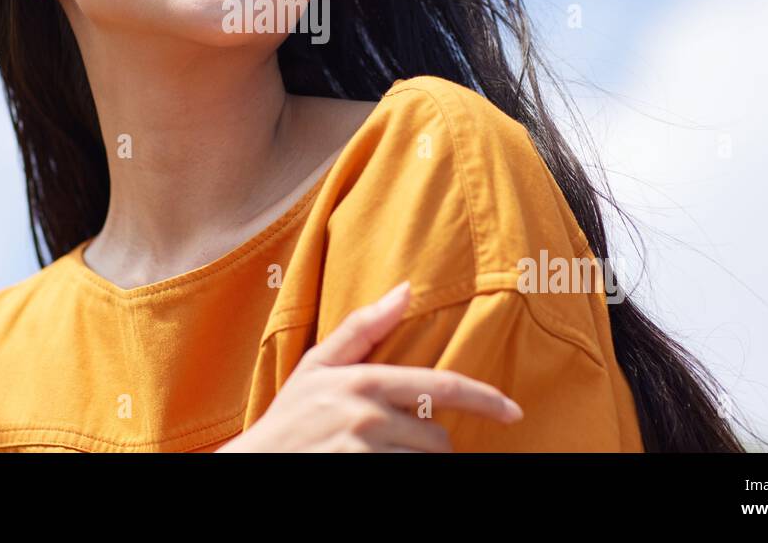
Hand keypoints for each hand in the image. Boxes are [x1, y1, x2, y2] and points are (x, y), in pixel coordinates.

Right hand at [216, 280, 522, 451]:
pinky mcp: (363, 475)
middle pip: (437, 436)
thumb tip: (404, 289)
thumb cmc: (287, 418)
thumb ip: (362, 328)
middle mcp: (369, 415)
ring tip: (376, 454)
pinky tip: (373, 463)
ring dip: (412, 461)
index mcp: (363, 381)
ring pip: (425, 461)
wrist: (253, 466)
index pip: (441, 388)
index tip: (514, 412)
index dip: (485, 399)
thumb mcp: (316, 366)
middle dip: (426, 441)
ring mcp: (366, 450)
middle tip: (389, 440)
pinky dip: (402, 472)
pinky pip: (408, 477)